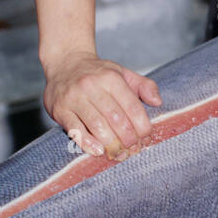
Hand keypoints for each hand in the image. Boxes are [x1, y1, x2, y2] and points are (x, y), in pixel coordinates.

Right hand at [42, 51, 161, 159]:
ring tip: (119, 153)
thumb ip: (144, 85)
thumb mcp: (123, 73)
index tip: (146, 139)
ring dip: (111, 144)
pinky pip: (75, 130)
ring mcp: (74, 98)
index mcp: (110, 78)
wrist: (65, 63)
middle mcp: (91, 86)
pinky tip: (98, 151)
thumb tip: (157, 102)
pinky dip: (88, 143)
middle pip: (116, 119)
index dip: (142, 126)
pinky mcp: (60, 109)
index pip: (132, 107)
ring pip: (97, 126)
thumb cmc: (98, 73)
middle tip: (133, 150)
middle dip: (128, 139)